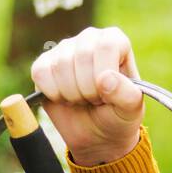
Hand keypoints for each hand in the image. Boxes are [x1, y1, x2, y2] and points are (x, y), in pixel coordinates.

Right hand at [31, 26, 144, 165]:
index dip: (103, 76)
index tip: (107, 94)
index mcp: (115, 40)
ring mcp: (64, 49)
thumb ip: (126, 94)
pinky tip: (65, 98)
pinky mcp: (43, 64)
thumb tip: (105, 78)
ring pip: (60, 66)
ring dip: (71, 94)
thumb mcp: (131, 109)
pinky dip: (52, 93)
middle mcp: (89, 38)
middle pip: (81, 56)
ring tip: (82, 99)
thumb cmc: (117, 115)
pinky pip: (40, 74)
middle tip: (95, 100)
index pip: (106, 47)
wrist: (95, 134)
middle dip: (87, 89)